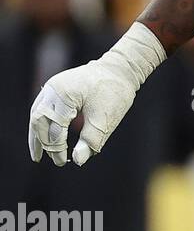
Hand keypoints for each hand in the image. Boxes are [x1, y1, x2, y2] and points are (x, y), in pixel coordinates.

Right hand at [28, 23, 164, 165]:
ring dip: (37, 136)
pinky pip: (41, 109)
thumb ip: (90, 140)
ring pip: (37, 115)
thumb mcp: (105, 118)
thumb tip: (78, 161)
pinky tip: (43, 138)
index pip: (55, 128)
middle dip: (45, 143)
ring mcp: (51, 87)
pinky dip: (42, 125)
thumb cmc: (115, 92)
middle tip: (55, 161)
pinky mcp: (54, 88)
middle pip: (40, 122)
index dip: (57, 147)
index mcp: (64, 95)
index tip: (63, 161)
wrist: (120, 68)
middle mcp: (52, 89)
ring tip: (38, 155)